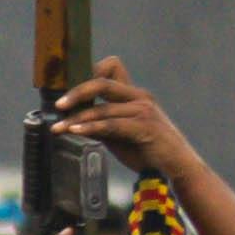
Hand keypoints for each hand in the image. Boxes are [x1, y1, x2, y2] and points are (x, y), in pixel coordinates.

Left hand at [51, 57, 187, 174]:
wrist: (177, 167)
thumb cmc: (148, 151)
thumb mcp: (119, 134)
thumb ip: (100, 123)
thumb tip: (72, 120)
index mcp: (134, 94)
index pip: (111, 67)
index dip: (89, 73)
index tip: (67, 87)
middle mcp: (139, 97)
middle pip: (102, 82)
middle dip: (77, 93)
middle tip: (58, 104)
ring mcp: (143, 110)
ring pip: (102, 108)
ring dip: (77, 118)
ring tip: (59, 127)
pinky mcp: (145, 126)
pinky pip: (111, 124)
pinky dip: (91, 127)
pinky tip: (75, 131)